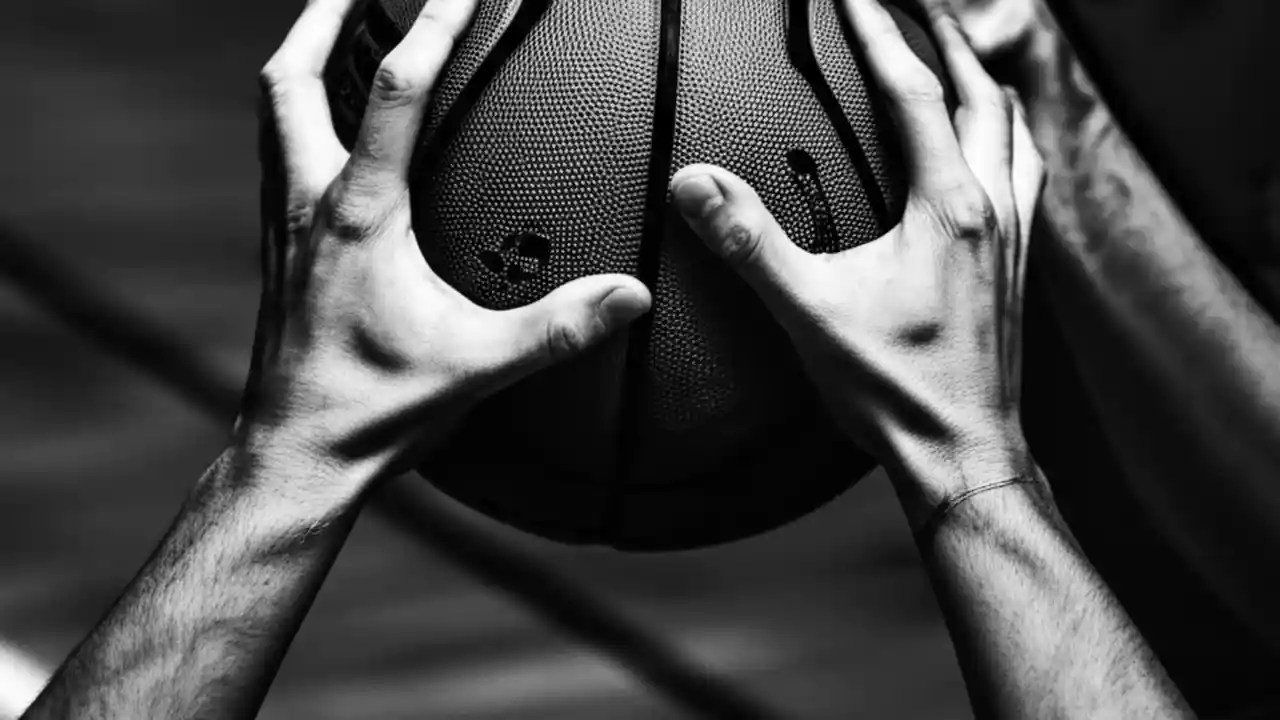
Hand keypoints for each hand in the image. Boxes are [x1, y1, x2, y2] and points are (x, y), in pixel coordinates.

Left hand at [236, 0, 649, 501]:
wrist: (297, 456)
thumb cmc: (372, 411)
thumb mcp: (478, 366)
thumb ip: (560, 328)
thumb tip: (632, 297)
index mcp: (360, 216)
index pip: (395, 89)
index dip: (434, 23)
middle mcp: (310, 207)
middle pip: (291, 76)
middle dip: (323, 15)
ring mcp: (285, 228)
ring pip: (275, 112)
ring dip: (302, 57)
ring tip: (334, 24)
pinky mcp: (280, 254)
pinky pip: (281, 158)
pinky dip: (300, 117)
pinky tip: (328, 133)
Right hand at [670, 0, 1042, 522]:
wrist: (963, 454)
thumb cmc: (901, 392)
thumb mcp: (809, 312)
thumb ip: (749, 243)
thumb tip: (699, 188)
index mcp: (947, 208)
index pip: (914, 91)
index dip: (880, 32)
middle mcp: (991, 212)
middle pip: (982, 92)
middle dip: (945, 37)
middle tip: (915, 7)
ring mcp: (1011, 240)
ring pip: (1014, 130)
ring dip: (985, 82)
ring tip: (959, 58)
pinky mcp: (1014, 270)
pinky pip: (1025, 175)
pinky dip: (1006, 137)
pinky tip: (988, 155)